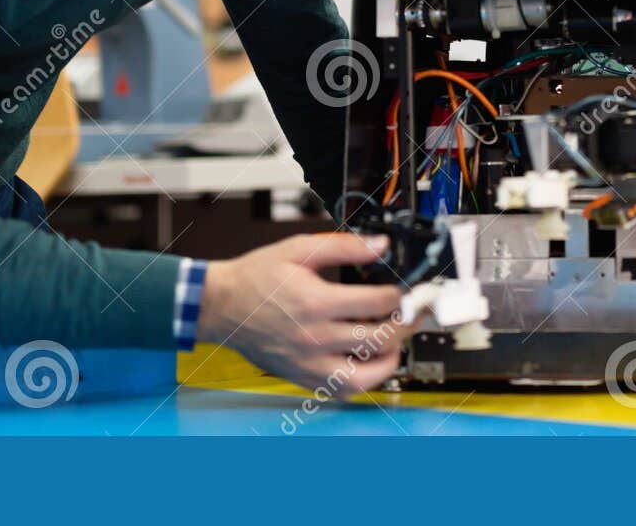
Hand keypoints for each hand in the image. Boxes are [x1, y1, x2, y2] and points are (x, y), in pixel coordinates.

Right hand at [198, 232, 406, 392]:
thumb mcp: (299, 249)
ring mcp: (309, 363)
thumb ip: (345, 247)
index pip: (378, 302)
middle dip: (406, 324)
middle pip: (380, 339)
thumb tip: (380, 245)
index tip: (408, 288)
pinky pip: (344, 390)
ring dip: (390, 359)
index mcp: (316, 302)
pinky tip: (368, 359)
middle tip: (413, 313)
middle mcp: (314, 337)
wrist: (221, 306)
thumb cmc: (256, 277)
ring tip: (395, 341)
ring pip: (366, 376)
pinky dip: (364, 378)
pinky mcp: (303, 377)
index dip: (401, 294)